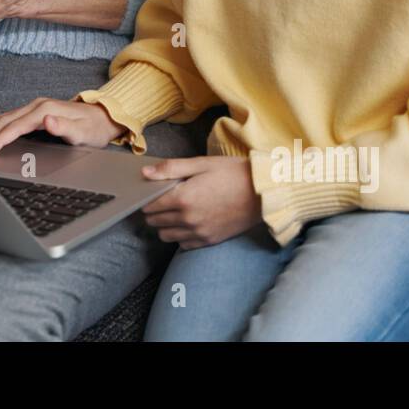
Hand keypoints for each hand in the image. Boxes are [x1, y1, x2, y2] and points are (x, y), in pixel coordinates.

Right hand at [0, 98, 127, 156]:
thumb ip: (65, 127)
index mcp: (45, 110)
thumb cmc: (94, 128)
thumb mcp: (83, 132)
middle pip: (4, 121)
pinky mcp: (34, 113)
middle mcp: (37, 106)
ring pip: (3, 119)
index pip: (15, 127)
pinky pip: (9, 120)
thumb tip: (47, 121)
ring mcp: (34, 108)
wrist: (103, 117)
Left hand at [140, 156, 261, 249]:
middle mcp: (188, 219)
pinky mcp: (210, 240)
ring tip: (173, 213)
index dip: (147, 199)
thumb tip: (145, 172)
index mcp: (183, 198)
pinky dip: (180, 236)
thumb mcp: (201, 163)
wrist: (262, 192)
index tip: (151, 193)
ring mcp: (199, 232)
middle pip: (156, 222)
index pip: (150, 206)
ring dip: (164, 225)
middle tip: (161, 201)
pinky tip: (187, 224)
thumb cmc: (232, 173)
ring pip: (166, 236)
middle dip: (154, 212)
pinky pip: (184, 244)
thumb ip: (171, 168)